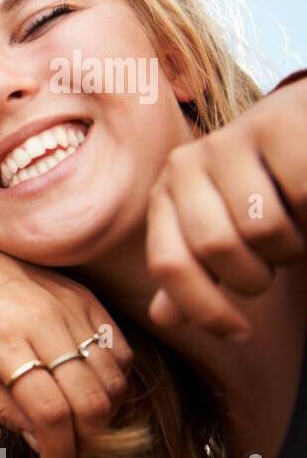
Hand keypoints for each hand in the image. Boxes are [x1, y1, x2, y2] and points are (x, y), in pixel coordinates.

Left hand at [0, 237, 133, 457]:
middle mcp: (42, 323)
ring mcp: (69, 308)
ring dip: (104, 415)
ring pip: (113, 380)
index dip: (60, 454)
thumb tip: (41, 442)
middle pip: (91, 401)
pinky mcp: (87, 298)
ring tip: (78, 425)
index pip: (50, 413)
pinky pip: (121, 350)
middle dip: (87, 442)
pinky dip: (114, 380)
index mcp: (1, 343)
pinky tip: (88, 389)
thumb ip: (0, 406)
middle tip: (71, 454)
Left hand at [148, 77, 306, 338]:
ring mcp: (228, 141)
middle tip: (273, 259)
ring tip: (294, 223)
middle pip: (216, 249)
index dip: (203, 309)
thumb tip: (165, 318)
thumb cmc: (264, 188)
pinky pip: (300, 199)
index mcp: (165, 193)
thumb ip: (194, 270)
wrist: (304, 124)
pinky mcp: (277, 127)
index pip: (167, 265)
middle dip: (256, 274)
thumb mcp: (222, 229)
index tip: (238, 333)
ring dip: (291, 246)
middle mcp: (185, 163)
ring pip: (263, 229)